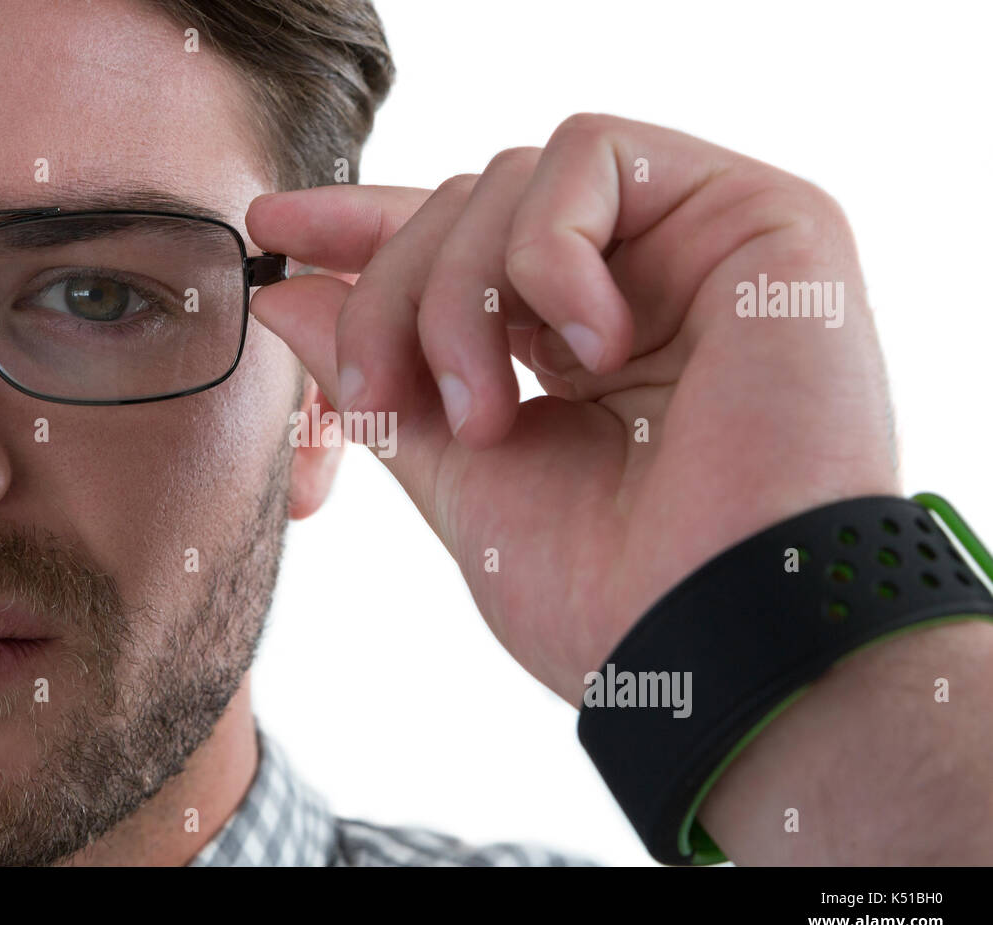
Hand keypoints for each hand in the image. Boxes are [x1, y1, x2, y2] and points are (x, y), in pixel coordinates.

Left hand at [247, 113, 899, 703]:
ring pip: (514, 180)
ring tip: (487, 415)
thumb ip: (384, 384)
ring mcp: (700, 252)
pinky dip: (547, 252)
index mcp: (581, 352)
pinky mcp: (762, 217)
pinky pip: (595, 157)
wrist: (719, 651)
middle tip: (382, 403)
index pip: (464, 249)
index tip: (277, 229)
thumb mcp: (463, 483)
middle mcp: (642, 291)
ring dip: (459, 296)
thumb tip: (289, 297)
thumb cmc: (610, 597)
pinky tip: (591, 348)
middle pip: (469, 209)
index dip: (368, 232)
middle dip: (390, 297)